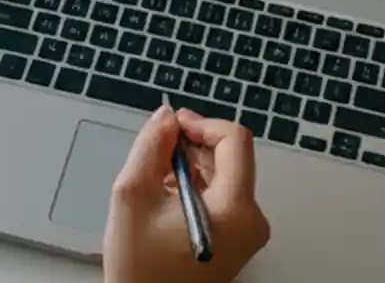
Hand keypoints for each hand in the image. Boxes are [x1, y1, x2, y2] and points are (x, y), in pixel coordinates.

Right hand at [104, 107, 270, 282]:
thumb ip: (150, 147)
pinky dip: (195, 186)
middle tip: (157, 152)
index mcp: (234, 209)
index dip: (201, 124)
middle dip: (192, 146)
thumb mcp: (132, 196)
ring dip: (191, 166)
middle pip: (231, 156)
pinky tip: (166, 198)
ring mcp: (247, 231)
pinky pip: (222, 195)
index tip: (174, 125)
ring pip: (224, 173)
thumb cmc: (140, 271)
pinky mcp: (238, 237)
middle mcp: (251, 220)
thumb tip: (165, 117)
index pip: (235, 140)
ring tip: (156, 180)